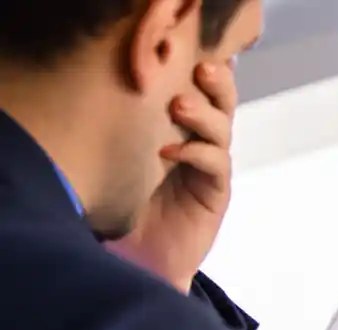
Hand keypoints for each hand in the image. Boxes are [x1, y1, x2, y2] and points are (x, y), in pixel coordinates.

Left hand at [107, 62, 236, 291]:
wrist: (142, 263)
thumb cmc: (127, 213)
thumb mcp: (120, 170)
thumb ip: (125, 140)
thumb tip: (112, 101)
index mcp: (179, 134)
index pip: (198, 95)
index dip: (200, 74)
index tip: (185, 54)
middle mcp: (199, 147)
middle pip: (220, 106)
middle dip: (216, 85)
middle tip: (200, 69)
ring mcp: (209, 172)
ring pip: (222, 132)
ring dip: (203, 115)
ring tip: (179, 105)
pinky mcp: (214, 195)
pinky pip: (216, 166)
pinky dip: (197, 154)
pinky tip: (170, 153)